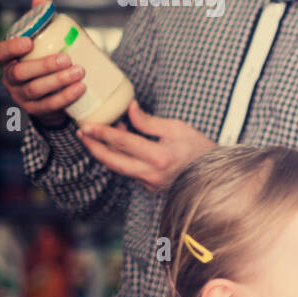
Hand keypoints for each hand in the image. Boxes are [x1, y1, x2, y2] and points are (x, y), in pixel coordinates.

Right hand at [0, 35, 86, 127]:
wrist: (51, 95)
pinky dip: (65, 96)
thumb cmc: (47, 63)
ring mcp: (20, 96)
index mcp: (8, 60)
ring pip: (35, 89)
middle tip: (66, 59)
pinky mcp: (34, 109)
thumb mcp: (43, 46)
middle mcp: (10, 78)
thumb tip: (45, 6)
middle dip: (44, 65)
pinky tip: (80, 88)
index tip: (29, 42)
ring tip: (79, 71)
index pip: (0, 52)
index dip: (11, 47)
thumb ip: (44, 28)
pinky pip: (49, 104)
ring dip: (58, 80)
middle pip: (20, 73)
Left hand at [77, 101, 214, 191]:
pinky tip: (121, 146)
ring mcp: (150, 183)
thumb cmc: (198, 147)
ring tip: (99, 137)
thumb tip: (128, 109)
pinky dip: (121, 158)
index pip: (123, 143)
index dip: (102, 133)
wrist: (214, 173)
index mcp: (160, 157)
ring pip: (118, 168)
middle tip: (82, 133)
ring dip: (106, 152)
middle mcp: (152, 174)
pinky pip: (129, 172)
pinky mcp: (150, 187)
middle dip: (93, 147)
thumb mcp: (176, 127)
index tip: (87, 125)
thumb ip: (148, 121)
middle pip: (112, 161)